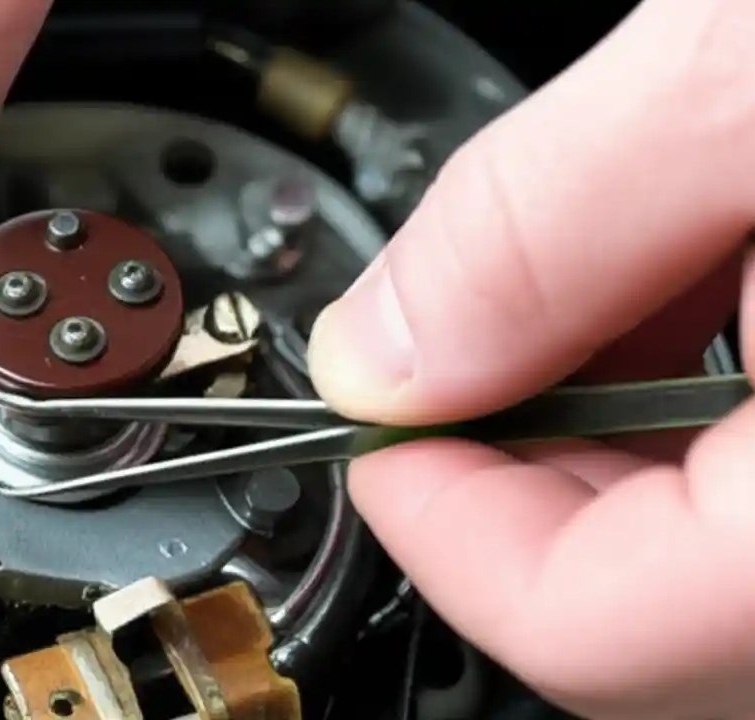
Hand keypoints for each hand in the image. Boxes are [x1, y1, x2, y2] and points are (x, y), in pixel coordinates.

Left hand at [308, 1, 754, 716]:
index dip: (431, 517)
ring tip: (617, 292)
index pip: (584, 629)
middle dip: (520, 476)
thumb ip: (540, 227)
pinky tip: (720, 296)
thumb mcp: (747, 76)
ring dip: (626, 442)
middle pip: (647, 610)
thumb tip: (381, 348)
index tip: (372, 423)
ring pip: (720, 566)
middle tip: (472, 350)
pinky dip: (722, 420)